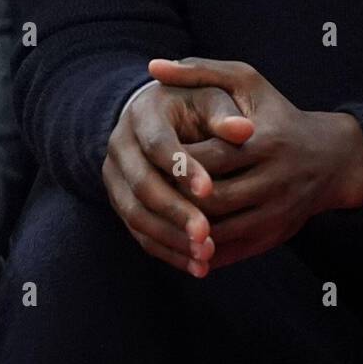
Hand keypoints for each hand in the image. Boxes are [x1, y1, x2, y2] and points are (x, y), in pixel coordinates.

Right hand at [103, 81, 253, 275]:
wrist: (165, 114)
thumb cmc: (197, 105)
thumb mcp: (211, 98)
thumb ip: (225, 114)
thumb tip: (246, 130)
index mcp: (142, 113)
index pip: (157, 144)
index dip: (182, 168)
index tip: (210, 189)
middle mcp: (120, 145)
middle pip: (142, 185)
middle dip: (175, 212)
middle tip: (206, 233)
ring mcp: (116, 176)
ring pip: (137, 214)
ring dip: (170, 238)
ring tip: (204, 254)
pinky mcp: (122, 201)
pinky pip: (140, 232)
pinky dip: (167, 250)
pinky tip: (196, 265)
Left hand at [148, 57, 362, 271]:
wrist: (332, 159)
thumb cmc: (278, 113)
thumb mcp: (247, 82)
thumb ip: (200, 71)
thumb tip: (152, 67)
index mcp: (266, 141)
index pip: (209, 158)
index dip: (175, 161)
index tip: (148, 156)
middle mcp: (275, 180)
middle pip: (213, 199)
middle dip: (176, 199)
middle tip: (144, 192)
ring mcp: (277, 212)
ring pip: (220, 231)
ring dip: (185, 229)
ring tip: (155, 217)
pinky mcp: (275, 236)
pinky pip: (230, 251)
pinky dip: (200, 249)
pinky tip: (176, 238)